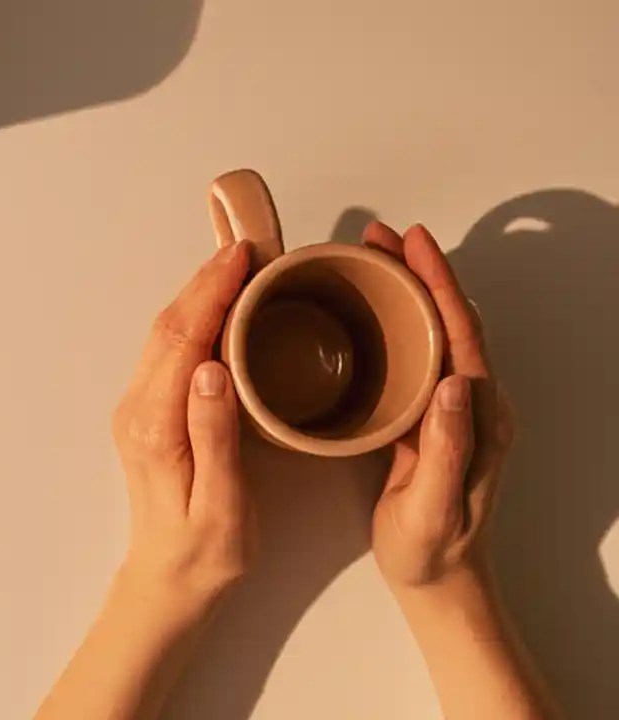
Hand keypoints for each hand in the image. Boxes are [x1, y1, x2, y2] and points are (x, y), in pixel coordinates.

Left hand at [110, 241, 254, 611]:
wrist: (169, 579)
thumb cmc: (207, 551)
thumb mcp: (222, 503)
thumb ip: (215, 435)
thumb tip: (212, 368)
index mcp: (156, 426)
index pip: (183, 340)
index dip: (211, 292)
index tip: (243, 257)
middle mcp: (138, 409)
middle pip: (168, 327)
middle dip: (204, 282)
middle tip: (246, 248)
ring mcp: (138, 409)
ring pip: (165, 335)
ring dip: (197, 296)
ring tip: (236, 266)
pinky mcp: (147, 414)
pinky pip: (168, 351)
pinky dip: (194, 320)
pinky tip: (220, 309)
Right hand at [363, 222, 516, 589]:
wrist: (438, 581)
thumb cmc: (430, 549)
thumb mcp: (435, 506)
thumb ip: (447, 448)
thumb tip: (453, 383)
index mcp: (478, 416)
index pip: (462, 333)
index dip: (438, 283)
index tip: (411, 244)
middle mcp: (472, 403)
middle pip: (449, 319)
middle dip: (418, 272)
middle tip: (379, 237)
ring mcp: (452, 408)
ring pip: (433, 332)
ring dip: (406, 291)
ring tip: (370, 259)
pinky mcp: (430, 417)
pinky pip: (417, 355)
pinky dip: (395, 322)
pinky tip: (367, 313)